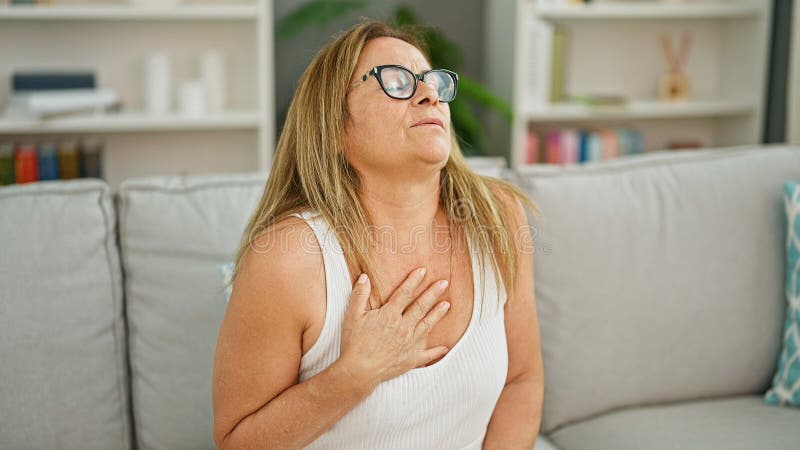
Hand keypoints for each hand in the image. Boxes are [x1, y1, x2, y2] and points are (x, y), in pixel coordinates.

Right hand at [337, 267, 450, 388]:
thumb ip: (360, 295)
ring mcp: (409, 344)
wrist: (358, 371)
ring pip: (427, 325)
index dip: (414, 281)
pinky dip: (436, 351)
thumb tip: (365, 277)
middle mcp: (403, 327)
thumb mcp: (352, 316)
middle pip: (421, 307)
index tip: (423, 271)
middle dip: (433, 293)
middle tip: (444, 283)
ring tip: (447, 305)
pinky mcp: (410, 360)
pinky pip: (427, 355)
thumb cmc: (354, 343)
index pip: (404, 293)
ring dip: (438, 314)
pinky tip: (445, 347)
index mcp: (389, 315)